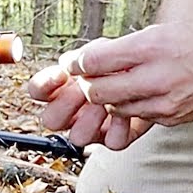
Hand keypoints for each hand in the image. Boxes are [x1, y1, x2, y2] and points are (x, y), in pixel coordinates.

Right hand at [27, 54, 152, 148]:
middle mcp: (72, 110)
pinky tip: (129, 112)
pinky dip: (120, 127)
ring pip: (78, 136)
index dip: (45, 84)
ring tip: (107, 102)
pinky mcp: (115, 137)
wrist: (155, 71)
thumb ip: (86, 56)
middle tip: (84, 92)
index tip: (63, 74)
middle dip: (67, 104)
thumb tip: (69, 64)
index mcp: (62, 87)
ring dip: (92, 118)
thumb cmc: (124, 59)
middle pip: (51, 119)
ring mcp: (91, 127)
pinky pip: (111, 142)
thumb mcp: (103, 50)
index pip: (37, 90)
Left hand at [61, 22, 192, 126]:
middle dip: (88, 87)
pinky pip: (140, 117)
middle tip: (87, 79)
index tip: (73, 64)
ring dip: (110, 99)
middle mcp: (156, 77)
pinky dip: (134, 108)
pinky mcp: (172, 119)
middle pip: (99, 91)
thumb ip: (126, 49)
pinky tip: (141, 95)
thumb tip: (93, 60)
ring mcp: (165, 102)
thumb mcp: (159, 32)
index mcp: (150, 47)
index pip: (96, 61)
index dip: (77, 64)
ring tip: (115, 86)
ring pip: (117, 108)